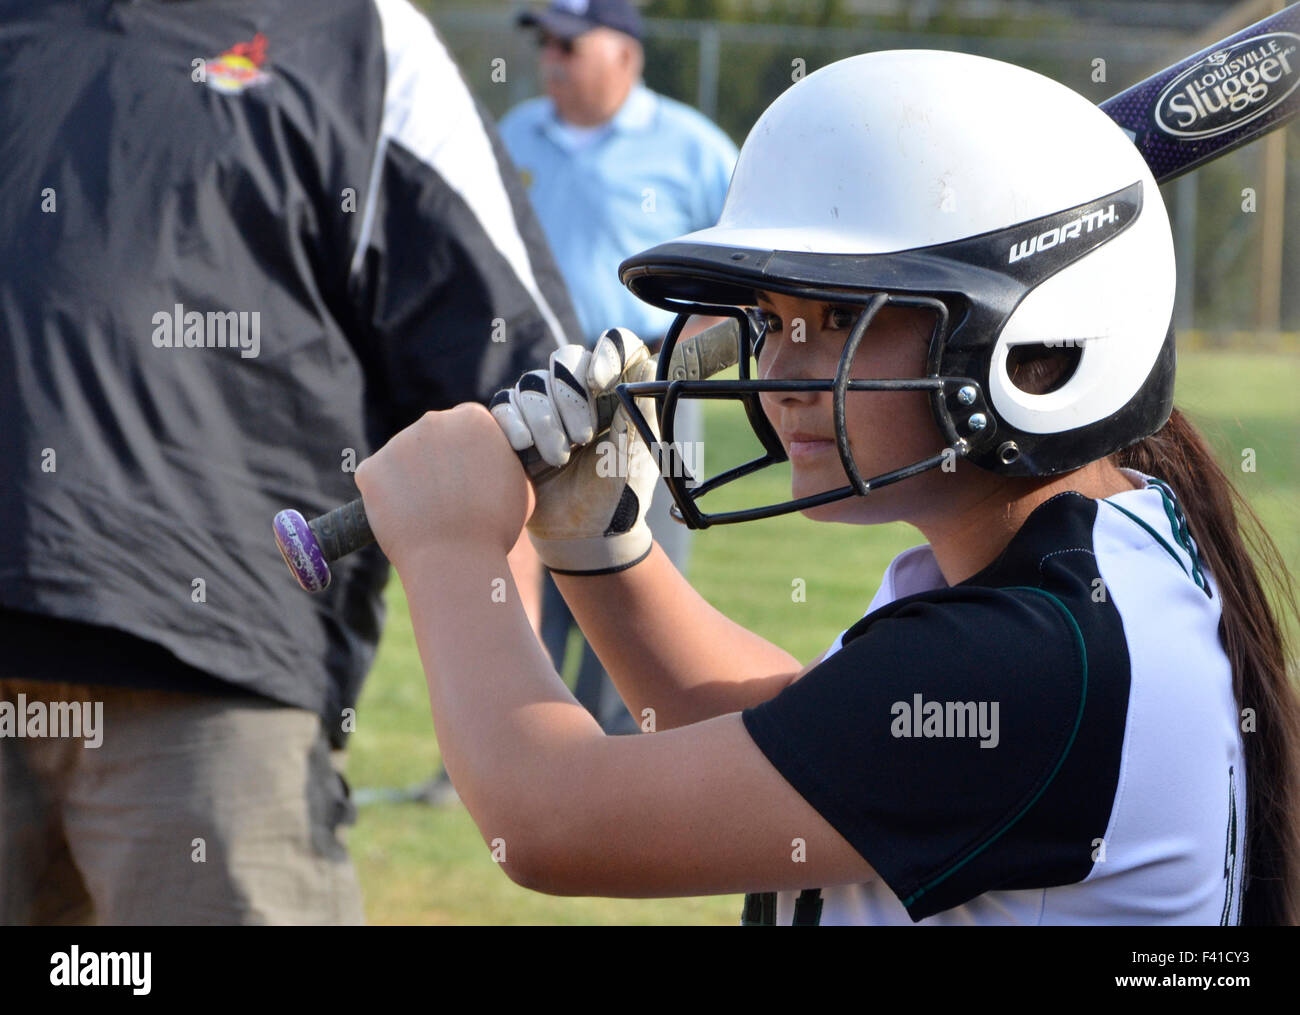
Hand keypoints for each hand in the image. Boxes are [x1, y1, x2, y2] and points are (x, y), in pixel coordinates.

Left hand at [354, 403, 534, 570]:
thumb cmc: (495, 527)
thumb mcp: (519, 482)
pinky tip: (405, 518)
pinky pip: (379, 480)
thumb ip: (500, 457)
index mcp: (473, 419)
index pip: (468, 422)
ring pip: (404, 457)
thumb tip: (492, 456)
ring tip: (428, 513)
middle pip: (433, 435)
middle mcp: (433, 422)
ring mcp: (397, 443)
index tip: (469, 473)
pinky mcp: (370, 469)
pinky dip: (386, 497)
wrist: (455, 560)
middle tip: (448, 496)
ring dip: (412, 477)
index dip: (469, 449)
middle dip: (438, 459)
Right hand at [490, 328, 659, 574]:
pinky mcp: (515, 428)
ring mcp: (544, 408)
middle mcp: (579, 393)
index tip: (600, 382)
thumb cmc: (618, 492)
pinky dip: (514, 422)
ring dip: (546, 421)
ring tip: (559, 459)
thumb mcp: (637, 449)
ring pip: (533, 384)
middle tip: (582, 438)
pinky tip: (525, 447)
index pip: (614, 346)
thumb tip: (646, 361)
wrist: (587, 535)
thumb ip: (640, 405)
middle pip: (566, 359)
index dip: (606, 353)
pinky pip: (504, 405)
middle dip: (571, 397)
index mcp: (616, 391)